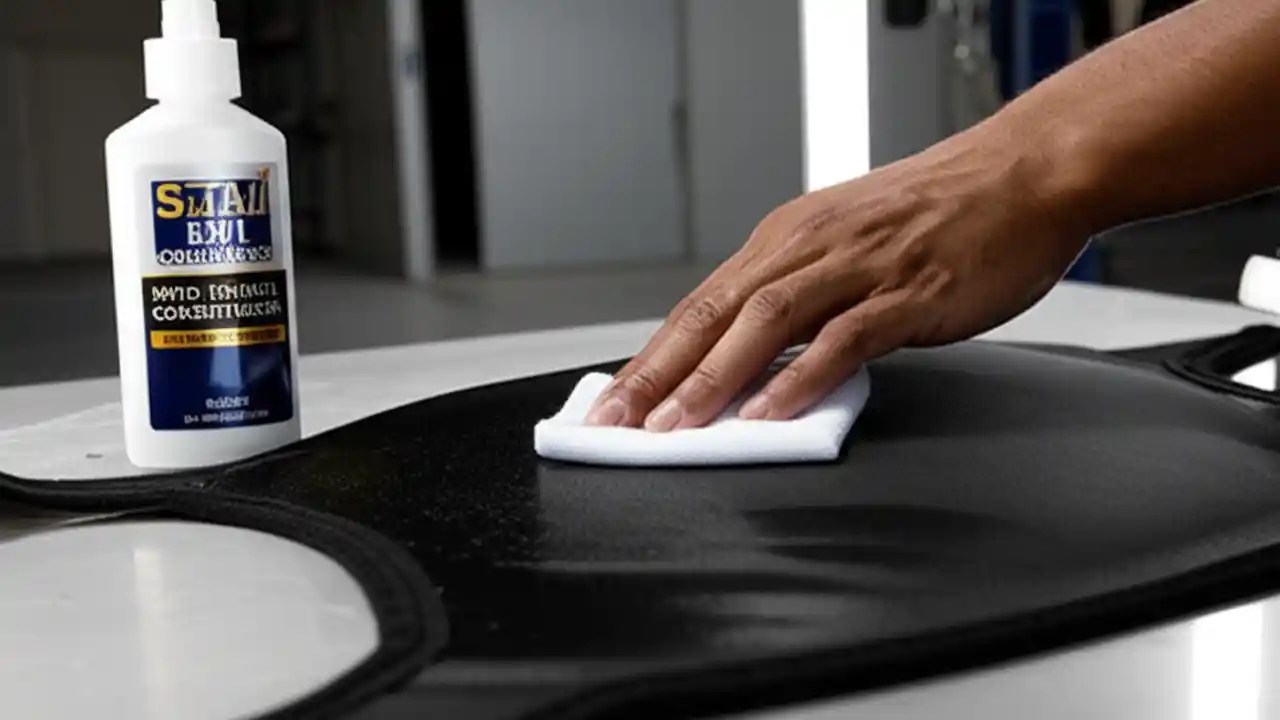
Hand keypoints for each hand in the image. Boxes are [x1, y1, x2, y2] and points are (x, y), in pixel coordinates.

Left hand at [586, 127, 1094, 430]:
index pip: (701, 304)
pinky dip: (802, 377)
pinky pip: (843, 339)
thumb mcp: (849, 244)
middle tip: (617, 423)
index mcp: (788, 238)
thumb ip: (802, 296)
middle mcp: (809, 247)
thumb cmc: (940, 214)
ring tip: (676, 426)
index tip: (615, 401)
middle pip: (715, 313)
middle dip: (659, 373)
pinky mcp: (907, 291)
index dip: (652, 357)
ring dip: (714, 378)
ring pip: (765, 323)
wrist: (1024, 174)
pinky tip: (770, 412)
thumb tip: (756, 358)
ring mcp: (857, 267)